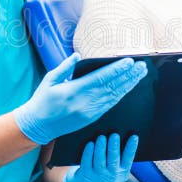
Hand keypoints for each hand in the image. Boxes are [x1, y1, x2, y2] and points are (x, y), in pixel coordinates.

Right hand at [13, 54, 146, 144]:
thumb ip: (65, 67)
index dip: (117, 70)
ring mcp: (90, 111)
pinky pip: (110, 104)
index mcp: (74, 91)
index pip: (101, 78)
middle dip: (128, 76)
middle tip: (142, 66)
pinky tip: (128, 87)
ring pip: (114, 96)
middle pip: (112, 87)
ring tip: (139, 74)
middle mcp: (85, 102)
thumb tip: (78, 55)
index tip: (129, 62)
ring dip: (128, 85)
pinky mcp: (92, 117)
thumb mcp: (50, 79)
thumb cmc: (42, 100)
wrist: (38, 125)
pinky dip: (120, 95)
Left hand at [63, 134, 137, 181]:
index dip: (132, 148)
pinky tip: (90, 144)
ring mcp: (98, 177)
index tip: (134, 136)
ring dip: (101, 148)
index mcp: (122, 172)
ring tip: (101, 137)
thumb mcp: (116, 169)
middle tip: (114, 135)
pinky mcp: (86, 176)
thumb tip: (122, 135)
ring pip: (100, 161)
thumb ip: (120, 156)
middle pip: (113, 160)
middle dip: (114, 147)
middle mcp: (112, 177)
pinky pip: (87, 162)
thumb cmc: (105, 171)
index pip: (128, 159)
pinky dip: (89, 153)